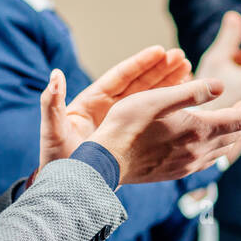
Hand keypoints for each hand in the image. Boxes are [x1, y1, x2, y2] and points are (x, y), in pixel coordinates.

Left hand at [38, 46, 189, 174]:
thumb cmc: (57, 161)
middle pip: (138, 83)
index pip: (120, 77)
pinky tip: (183, 101)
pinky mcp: (129, 138)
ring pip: (147, 98)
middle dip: (160, 70)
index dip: (140, 64)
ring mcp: (120, 123)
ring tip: (188, 71)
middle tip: (182, 57)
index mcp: (91, 102)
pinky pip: (150, 118)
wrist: (66, 188)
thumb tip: (55, 76)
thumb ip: (52, 103)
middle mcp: (107, 109)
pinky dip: (165, 107)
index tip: (160, 51)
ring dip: (167, 84)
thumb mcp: (53, 132)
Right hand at [89, 79, 240, 184]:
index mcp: (199, 131)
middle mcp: (200, 152)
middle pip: (237, 135)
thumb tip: (222, 85)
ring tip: (231, 115)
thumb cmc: (127, 125)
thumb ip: (192, 92)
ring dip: (233, 131)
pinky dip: (218, 144)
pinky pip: (209, 159)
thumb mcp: (158, 98)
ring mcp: (189, 165)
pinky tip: (208, 138)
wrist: (106, 162)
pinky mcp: (177, 172)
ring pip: (224, 149)